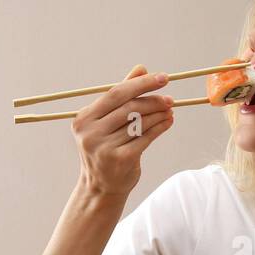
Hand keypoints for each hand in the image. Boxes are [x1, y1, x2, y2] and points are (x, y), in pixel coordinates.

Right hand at [72, 64, 174, 195]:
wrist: (100, 187)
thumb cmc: (105, 148)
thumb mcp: (107, 121)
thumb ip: (122, 95)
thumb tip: (141, 68)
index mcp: (83, 118)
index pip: (116, 93)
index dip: (141, 84)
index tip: (162, 78)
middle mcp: (90, 132)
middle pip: (129, 107)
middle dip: (153, 100)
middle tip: (170, 99)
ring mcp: (104, 147)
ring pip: (139, 123)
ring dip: (159, 114)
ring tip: (169, 109)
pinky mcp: (121, 159)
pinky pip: (146, 138)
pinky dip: (160, 128)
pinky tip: (168, 121)